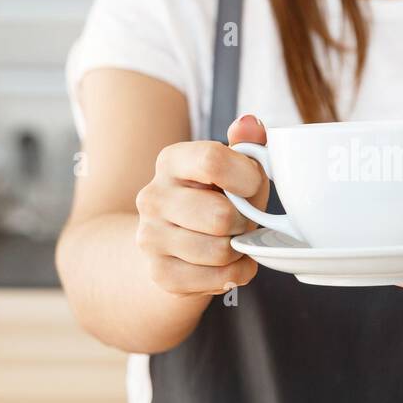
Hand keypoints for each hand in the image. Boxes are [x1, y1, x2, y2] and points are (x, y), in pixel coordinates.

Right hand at [134, 114, 269, 297]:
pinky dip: (233, 274)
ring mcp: (150, 237)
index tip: (252, 187)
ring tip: (233, 243)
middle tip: (242, 222)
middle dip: (244, 222)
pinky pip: (217, 280)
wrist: (175, 245)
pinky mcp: (159, 273)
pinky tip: (226, 264)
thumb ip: (248, 145)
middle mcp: (152, 197)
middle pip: (220, 215)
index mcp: (171, 161)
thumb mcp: (235, 170)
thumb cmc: (215, 200)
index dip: (247, 177)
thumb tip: (250, 123)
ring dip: (239, 251)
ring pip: (220, 252)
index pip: (213, 160)